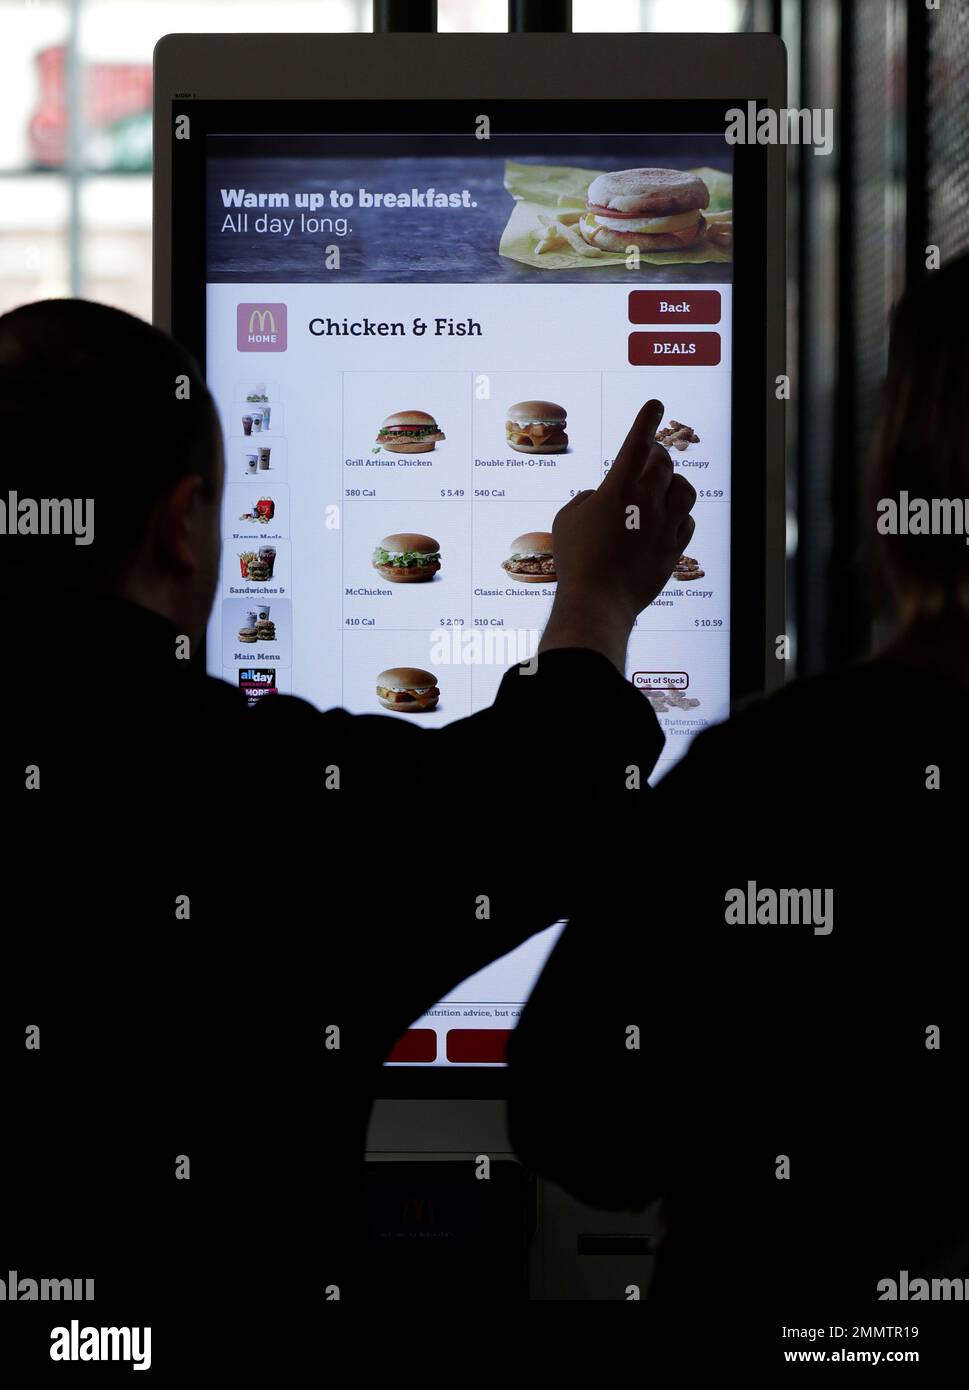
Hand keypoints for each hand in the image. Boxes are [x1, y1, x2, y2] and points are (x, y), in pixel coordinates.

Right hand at [539, 400, 695, 669]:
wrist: (598, 601)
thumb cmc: (576, 560)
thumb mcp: (568, 519)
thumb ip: (587, 499)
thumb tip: (601, 498)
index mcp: (617, 489)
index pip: (636, 444)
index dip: (646, 420)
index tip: (656, 404)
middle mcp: (646, 502)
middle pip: (664, 463)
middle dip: (657, 455)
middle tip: (651, 457)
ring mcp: (664, 526)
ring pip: (685, 489)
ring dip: (674, 483)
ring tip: (664, 488)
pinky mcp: (674, 549)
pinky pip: (688, 522)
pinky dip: (680, 516)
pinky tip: (669, 521)